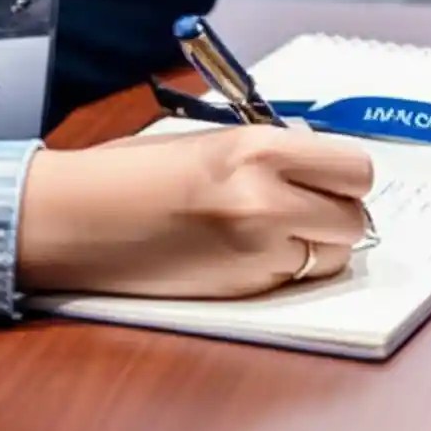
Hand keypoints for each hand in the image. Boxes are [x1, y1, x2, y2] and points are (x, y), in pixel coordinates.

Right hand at [17, 126, 373, 298]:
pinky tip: (249, 251)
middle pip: (355, 219)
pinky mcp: (242, 291)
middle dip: (338, 212)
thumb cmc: (133, 172)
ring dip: (317, 246)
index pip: (356, 169)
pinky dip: (285, 268)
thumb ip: (276, 152)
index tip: (332, 177)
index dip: (346, 176)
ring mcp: (257, 252)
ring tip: (275, 230)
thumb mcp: (215, 140)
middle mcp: (267, 201)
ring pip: (332, 257)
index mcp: (260, 151)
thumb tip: (322, 165)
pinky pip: (295, 280)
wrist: (74, 219)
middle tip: (309, 204)